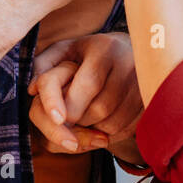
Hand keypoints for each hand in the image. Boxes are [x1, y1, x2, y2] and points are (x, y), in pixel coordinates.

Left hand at [27, 32, 143, 153]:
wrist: (135, 50)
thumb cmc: (90, 53)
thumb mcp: (64, 50)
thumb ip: (43, 66)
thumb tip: (32, 91)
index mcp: (105, 48)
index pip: (88, 83)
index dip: (74, 103)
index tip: (58, 119)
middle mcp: (130, 65)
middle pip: (98, 109)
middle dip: (76, 119)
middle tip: (69, 113)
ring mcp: (144, 86)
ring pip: (111, 124)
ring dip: (90, 129)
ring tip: (86, 112)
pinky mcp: (150, 104)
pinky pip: (125, 131)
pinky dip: (107, 134)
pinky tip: (101, 119)